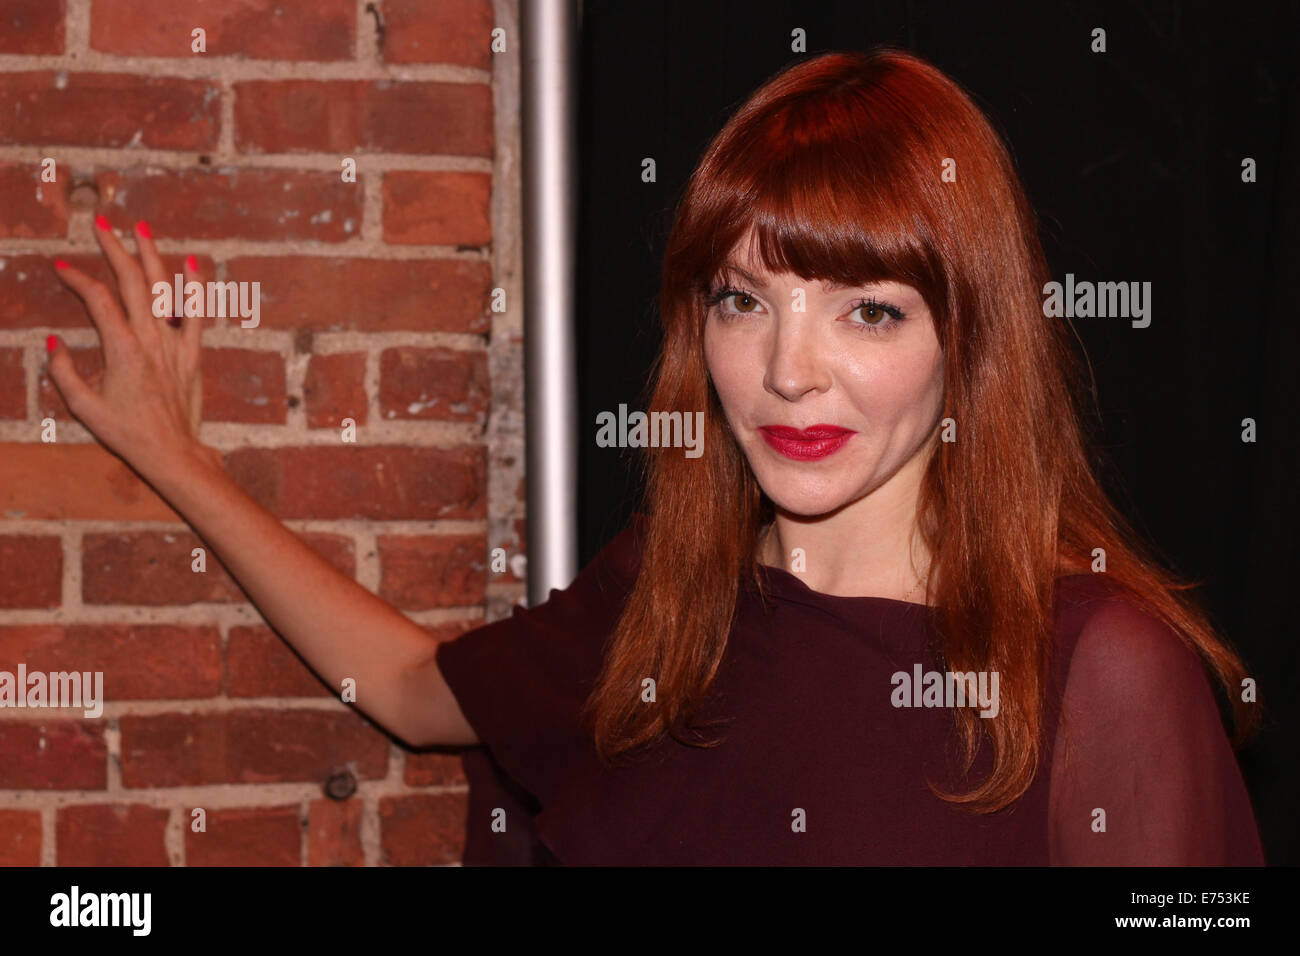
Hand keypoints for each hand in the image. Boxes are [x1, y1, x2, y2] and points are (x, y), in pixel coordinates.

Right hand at [44, 218, 217, 477]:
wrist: (172, 451)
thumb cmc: (126, 432)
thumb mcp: (82, 406)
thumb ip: (63, 371)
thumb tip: (52, 342)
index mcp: (121, 348)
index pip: (97, 299)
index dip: (77, 279)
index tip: (62, 267)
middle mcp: (151, 338)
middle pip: (132, 281)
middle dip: (114, 248)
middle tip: (101, 223)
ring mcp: (176, 344)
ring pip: (166, 289)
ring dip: (152, 255)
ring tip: (141, 227)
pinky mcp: (194, 354)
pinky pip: (199, 314)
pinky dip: (197, 287)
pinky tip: (194, 263)